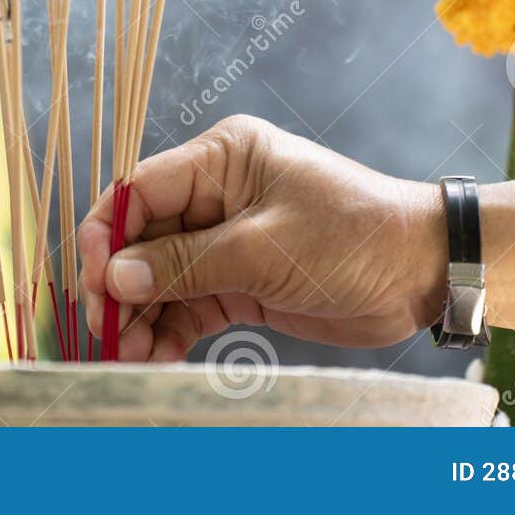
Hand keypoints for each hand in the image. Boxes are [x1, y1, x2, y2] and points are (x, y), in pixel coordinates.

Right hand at [78, 115, 446, 360]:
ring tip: (128, 354)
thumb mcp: (266, 249)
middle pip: (143, 238)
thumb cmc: (354, 236)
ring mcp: (226, 239)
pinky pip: (187, 303)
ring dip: (140, 313)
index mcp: (222, 158)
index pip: (140, 190)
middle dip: (119, 283)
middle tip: (105, 330)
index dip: (106, 234)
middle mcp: (216, 194)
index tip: (92, 282)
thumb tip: (115, 275)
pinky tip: (154, 356)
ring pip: (160, 276)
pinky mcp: (239, 280)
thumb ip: (188, 262)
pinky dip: (167, 330)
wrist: (422, 271)